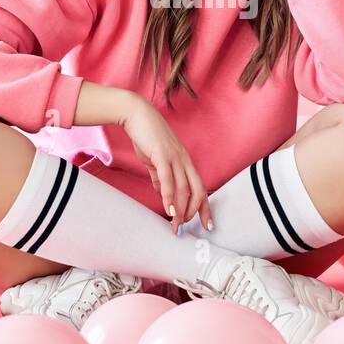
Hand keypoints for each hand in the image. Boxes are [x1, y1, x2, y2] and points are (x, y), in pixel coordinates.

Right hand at [119, 95, 212, 232]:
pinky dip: (170, 196)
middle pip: (197, 190)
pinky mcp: (162, 155)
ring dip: (180, 209)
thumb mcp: (156, 160)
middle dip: (194, 212)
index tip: (207, 225)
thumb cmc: (146, 136)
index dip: (205, 207)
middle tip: (186, 228)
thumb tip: (163, 193)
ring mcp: (175, 157)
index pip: (200, 188)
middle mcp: (184, 160)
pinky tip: (169, 210)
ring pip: (183, 188)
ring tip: (175, 225)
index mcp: (185, 162)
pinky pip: (169, 179)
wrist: (136, 114)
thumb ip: (160, 177)